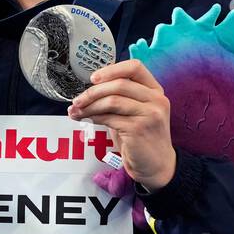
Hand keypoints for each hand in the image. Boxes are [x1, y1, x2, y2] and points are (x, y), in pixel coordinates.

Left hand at [66, 59, 176, 189]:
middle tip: (77, 100)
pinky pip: (109, 117)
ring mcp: (150, 114)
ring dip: (89, 105)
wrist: (156, 166)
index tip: (93, 78)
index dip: (112, 70)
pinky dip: (93, 117)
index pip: (135, 67)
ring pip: (112, 100)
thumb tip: (89, 90)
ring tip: (77, 111)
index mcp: (155, 90)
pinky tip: (87, 120)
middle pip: (119, 84)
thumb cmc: (141, 138)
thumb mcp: (135, 112)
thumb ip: (120, 97)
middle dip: (93, 92)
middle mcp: (156, 100)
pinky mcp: (139, 129)